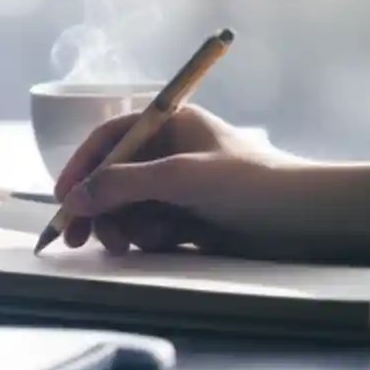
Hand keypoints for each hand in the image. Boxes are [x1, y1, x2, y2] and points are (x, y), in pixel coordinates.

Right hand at [53, 105, 297, 255]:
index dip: (81, 166)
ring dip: (120, 225)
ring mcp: (178, 187)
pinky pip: (147, 226)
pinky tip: (159, 243)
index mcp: (170, 125)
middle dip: (96, 206)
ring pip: (126, 206)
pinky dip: (144, 237)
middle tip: (75, 239)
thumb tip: (74, 199)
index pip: (110, 139)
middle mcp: (170, 152)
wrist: (307, 220)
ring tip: (126, 245)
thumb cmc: (249, 183)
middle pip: (112, 177)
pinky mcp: (187, 218)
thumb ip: (122, 185)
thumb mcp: (180, 177)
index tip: (62, 198)